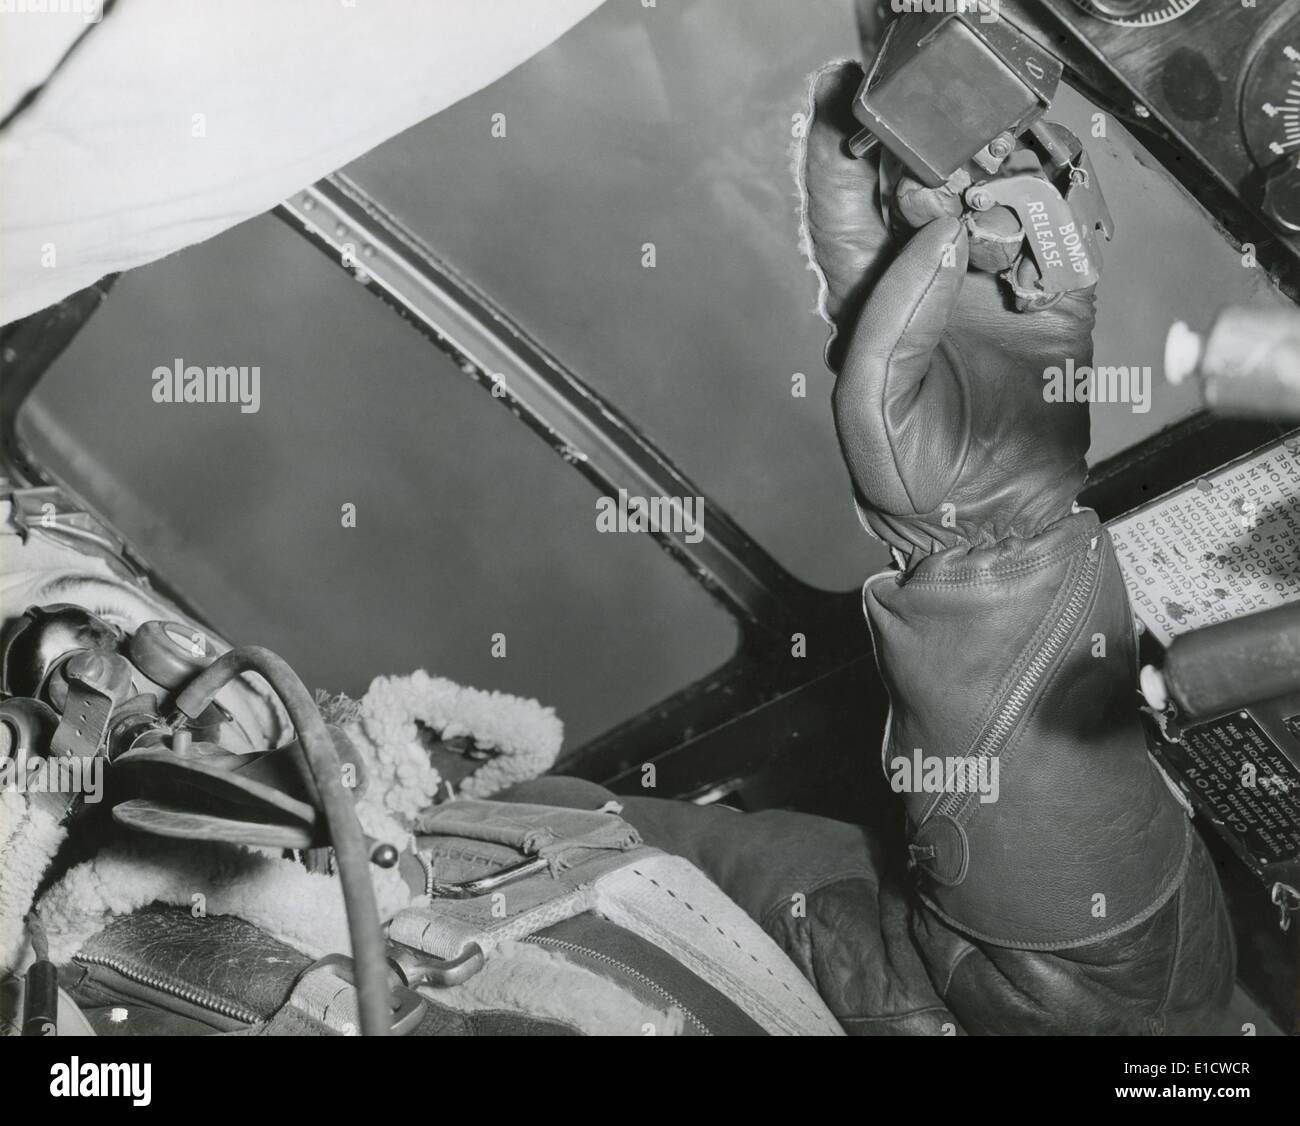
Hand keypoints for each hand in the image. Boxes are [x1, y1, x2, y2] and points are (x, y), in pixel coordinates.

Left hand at [800, 62, 1096, 564]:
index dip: (839, 156)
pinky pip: (1058, 228)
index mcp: (866, 300)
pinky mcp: (1054, 292)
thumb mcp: (873, 405)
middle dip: (922, 142)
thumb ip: (892, 319)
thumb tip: (942, 234)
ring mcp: (991, 279)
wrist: (995, 518)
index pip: (842, 212)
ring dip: (993, 163)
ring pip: (991, 190)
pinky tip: (1038, 203)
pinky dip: (1054, 204)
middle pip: (917, 182)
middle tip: (934, 125)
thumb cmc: (914, 473)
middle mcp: (925, 277)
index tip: (842, 106)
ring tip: (990, 160)